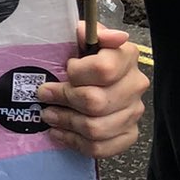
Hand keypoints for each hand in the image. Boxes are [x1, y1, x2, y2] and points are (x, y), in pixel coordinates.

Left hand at [36, 25, 146, 159]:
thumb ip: (88, 32)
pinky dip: (75, 142)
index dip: (77, 73)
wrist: (91, 79)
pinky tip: (59, 132)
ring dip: (66, 122)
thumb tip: (103, 34)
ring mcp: (133, 112)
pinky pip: (101, 148)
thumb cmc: (82, 58)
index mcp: (126, 56)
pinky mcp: (128, 134)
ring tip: (48, 115)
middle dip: (63, 99)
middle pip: (96, 102)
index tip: (64, 70)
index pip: (103, 70)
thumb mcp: (81, 39)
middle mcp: (135, 85)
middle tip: (44, 96)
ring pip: (96, 128)